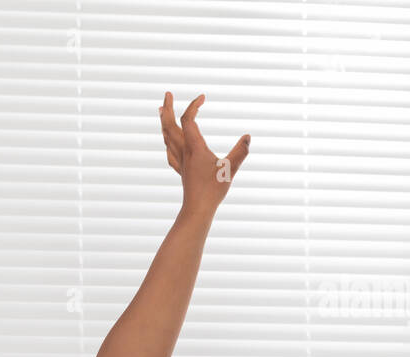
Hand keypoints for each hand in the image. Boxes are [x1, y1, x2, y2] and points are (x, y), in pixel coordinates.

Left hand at [158, 92, 249, 214]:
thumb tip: (248, 137)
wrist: (197, 210)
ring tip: (161, 110)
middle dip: (168, 108)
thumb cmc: (213, 190)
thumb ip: (240, 152)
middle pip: (170, 126)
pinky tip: (168, 142)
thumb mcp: (230, 170)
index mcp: (195, 148)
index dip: (193, 106)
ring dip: (164, 122)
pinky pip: (170, 151)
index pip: (188, 120)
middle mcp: (184, 152)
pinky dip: (167, 141)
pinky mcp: (181, 170)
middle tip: (167, 94)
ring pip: (167, 137)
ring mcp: (181, 161)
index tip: (202, 97)